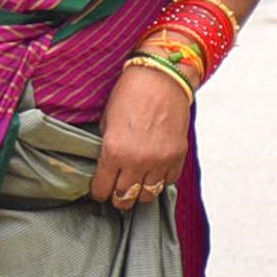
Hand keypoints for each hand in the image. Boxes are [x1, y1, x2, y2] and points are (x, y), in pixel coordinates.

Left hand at [90, 60, 194, 211]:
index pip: (102, 190)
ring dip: (140, 191)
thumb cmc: (130, 94)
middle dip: (118, 197)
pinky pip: (168, 181)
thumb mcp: (107, 122)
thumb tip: (107, 168)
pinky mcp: (178, 155)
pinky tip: (153, 170)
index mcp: (114, 151)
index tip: (100, 189)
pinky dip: (160, 180)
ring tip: (136, 183)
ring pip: (148, 195)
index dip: (98, 192)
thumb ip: (108, 148)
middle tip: (116, 191)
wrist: (162, 78)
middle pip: (125, 198)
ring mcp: (160, 160)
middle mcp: (137, 161)